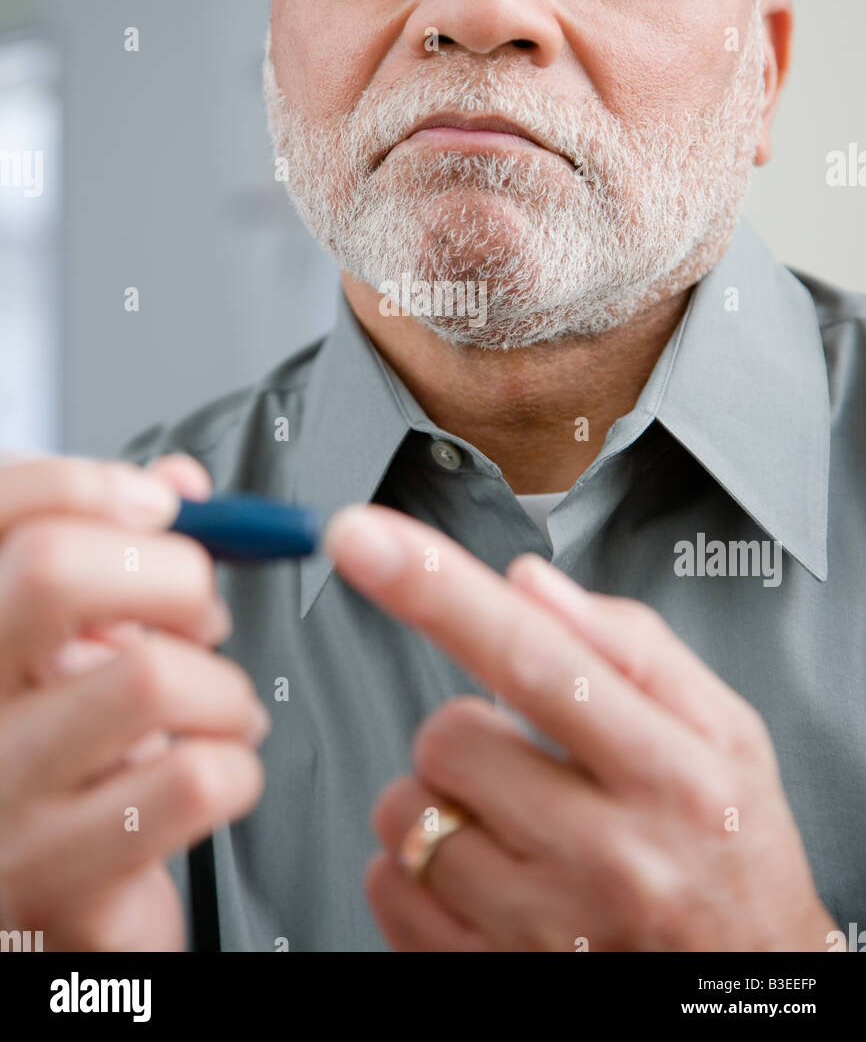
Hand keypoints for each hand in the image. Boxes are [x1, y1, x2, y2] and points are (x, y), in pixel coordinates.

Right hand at [0, 453, 268, 951]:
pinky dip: (238, 765)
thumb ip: (109, 553)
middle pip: (55, 573)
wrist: (53, 917)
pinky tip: (218, 773)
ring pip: (149, 678)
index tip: (160, 504)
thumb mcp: (66, 647)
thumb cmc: (63, 762)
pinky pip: (191, 780)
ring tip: (219, 711)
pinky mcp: (53, 877)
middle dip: (172, 574)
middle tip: (199, 613)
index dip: (88, 482)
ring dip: (223, 687)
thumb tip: (176, 484)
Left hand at [325, 505, 837, 951]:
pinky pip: (391, 893)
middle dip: (464, 729)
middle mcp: (608, 854)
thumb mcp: (725, 731)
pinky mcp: (491, 978)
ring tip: (510, 821)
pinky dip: (413, 869)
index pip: (533, 656)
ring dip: (438, 800)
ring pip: (408, 815)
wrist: (749, 984)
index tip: (367, 540)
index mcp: (667, 770)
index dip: (438, 589)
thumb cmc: (734, 852)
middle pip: (450, 736)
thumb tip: (526, 584)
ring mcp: (547, 928)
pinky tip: (480, 872)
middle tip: (522, 756)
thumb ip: (628, 645)